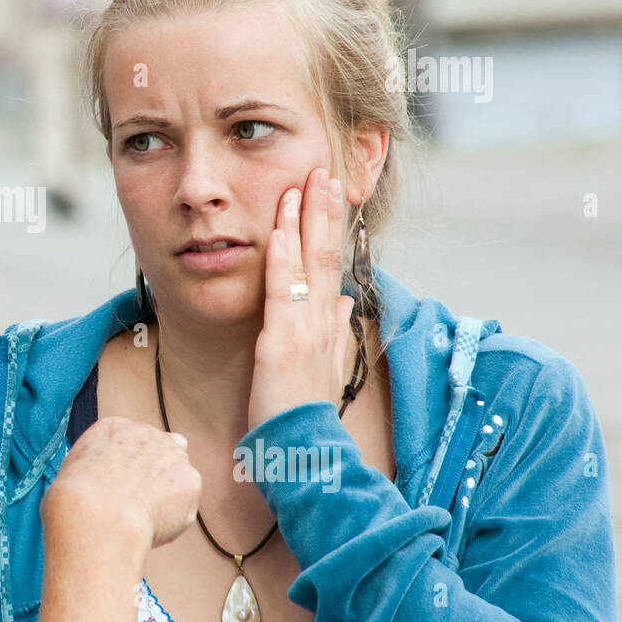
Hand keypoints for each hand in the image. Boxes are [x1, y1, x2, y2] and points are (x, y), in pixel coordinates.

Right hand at [42, 415, 201, 550]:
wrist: (95, 516)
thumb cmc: (74, 501)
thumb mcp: (72, 471)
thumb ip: (95, 467)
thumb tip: (99, 480)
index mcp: (114, 428)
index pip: (131, 443)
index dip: (128, 469)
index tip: (121, 488)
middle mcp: (148, 433)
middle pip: (159, 452)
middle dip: (152, 477)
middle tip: (135, 506)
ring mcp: (173, 454)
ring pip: (175, 478)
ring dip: (165, 497)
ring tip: (141, 520)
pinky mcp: (190, 480)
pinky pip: (185, 504)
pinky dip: (175, 518)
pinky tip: (152, 526)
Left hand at [247, 166, 355, 431]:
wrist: (306, 453)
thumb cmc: (306, 413)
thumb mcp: (326, 367)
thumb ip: (335, 332)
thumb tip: (345, 301)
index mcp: (330, 324)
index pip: (333, 264)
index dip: (331, 226)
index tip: (330, 191)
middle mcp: (324, 321)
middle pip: (328, 253)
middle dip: (324, 210)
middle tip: (324, 169)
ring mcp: (305, 329)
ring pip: (308, 263)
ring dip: (303, 221)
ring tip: (303, 182)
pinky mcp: (281, 342)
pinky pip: (281, 292)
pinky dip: (280, 259)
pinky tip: (276, 231)